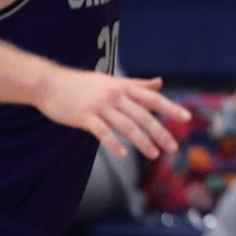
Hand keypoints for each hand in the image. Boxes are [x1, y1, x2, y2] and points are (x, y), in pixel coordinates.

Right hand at [34, 66, 189, 158]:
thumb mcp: (112, 80)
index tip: (186, 118)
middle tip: (172, 147)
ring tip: (154, 155)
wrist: (49, 83)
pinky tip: (123, 154)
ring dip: (142, 141)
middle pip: (143, 115)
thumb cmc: (82, 84)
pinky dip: (114, 143)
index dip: (170, 108)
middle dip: (160, 132)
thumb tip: (159, 83)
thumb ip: (137, 84)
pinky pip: (102, 131)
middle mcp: (115, 95)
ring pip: (126, 125)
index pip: (152, 98)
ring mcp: (100, 106)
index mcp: (123, 87)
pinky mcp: (84, 117)